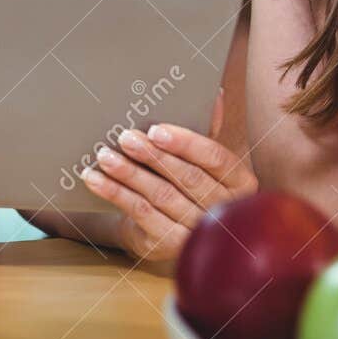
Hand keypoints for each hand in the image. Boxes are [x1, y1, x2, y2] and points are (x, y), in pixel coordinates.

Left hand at [80, 92, 256, 261]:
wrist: (169, 224)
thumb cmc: (187, 180)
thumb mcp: (200, 156)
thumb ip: (206, 127)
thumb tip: (212, 93)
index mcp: (240, 182)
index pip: (216, 158)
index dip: (186, 143)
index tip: (156, 129)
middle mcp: (224, 209)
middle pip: (187, 178)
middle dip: (153, 156)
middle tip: (126, 137)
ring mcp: (197, 230)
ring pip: (161, 196)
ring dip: (129, 174)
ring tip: (105, 156)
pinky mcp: (170, 244)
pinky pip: (141, 214)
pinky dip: (116, 194)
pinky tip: (96, 179)